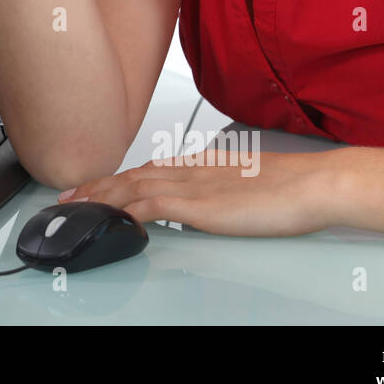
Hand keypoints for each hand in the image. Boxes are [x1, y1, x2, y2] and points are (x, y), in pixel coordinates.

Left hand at [55, 148, 345, 237]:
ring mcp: (192, 186)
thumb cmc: (291, 185)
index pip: (148, 169)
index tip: (96, 185)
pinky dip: (127, 211)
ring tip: (77, 207)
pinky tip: (113, 219)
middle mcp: (190, 170)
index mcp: (201, 164)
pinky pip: (151, 206)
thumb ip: (221, 188)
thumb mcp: (246, 183)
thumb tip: (209, 200)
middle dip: (97, 186)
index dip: (118, 177)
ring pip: (132, 187)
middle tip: (69, 197)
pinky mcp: (198, 204)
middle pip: (131, 175)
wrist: (313, 183)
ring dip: (101, 197)